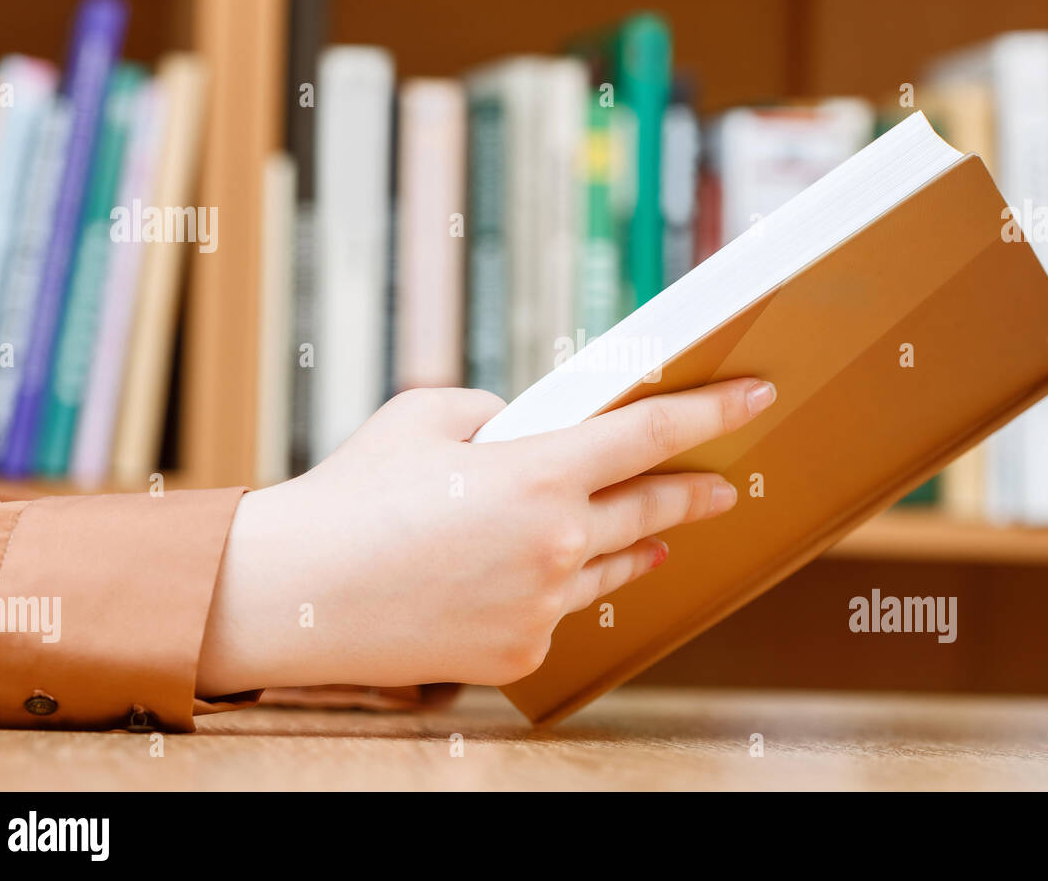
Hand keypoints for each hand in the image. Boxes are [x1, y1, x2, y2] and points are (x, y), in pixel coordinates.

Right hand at [196, 377, 776, 694]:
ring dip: (644, 541)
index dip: (712, 408)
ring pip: (617, 565)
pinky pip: (564, 609)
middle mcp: (556, 544)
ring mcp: (542, 605)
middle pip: (653, 507)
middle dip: (696, 490)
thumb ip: (500, 414)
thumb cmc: (353, 494)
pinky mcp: (520, 650)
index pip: (651, 431)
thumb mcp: (427, 417)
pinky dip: (569, 585)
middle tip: (723, 482)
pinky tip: (572, 574)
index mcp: (539, 472)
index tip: (755, 396)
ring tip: (665, 528)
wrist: (292, 595)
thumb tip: (532, 430)